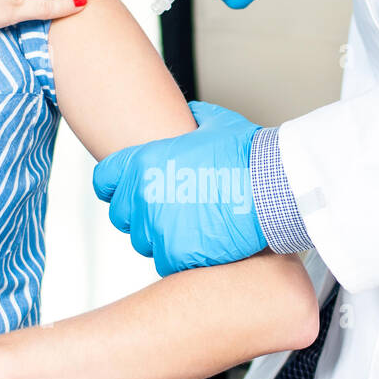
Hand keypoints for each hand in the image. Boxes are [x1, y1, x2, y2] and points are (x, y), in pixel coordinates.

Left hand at [93, 101, 266, 275]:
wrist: (274, 189)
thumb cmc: (250, 155)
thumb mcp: (218, 124)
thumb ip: (193, 121)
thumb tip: (191, 115)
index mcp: (144, 162)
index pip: (104, 180)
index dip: (115, 187)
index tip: (128, 191)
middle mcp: (143, 196)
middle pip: (122, 216)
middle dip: (141, 215)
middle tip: (170, 213)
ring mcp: (158, 227)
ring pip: (144, 242)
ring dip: (161, 238)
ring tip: (191, 230)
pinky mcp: (176, 254)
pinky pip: (165, 264)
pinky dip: (181, 259)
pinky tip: (202, 247)